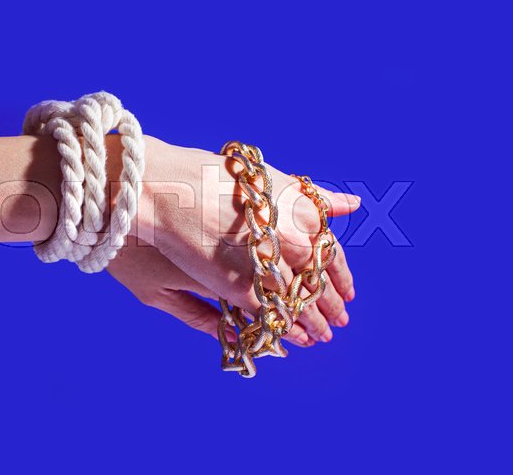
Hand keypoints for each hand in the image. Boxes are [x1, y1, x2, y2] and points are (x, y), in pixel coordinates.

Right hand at [133, 136, 360, 342]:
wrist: (159, 186)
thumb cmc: (205, 176)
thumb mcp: (264, 179)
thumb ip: (310, 195)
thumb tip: (353, 203)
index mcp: (298, 212)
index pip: (331, 252)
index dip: (341, 275)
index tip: (349, 292)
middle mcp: (288, 239)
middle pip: (318, 281)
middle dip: (330, 303)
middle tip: (340, 321)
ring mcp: (263, 265)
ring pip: (297, 302)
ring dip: (311, 320)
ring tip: (320, 336)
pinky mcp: (235, 286)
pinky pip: (268, 312)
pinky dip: (281, 324)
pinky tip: (290, 335)